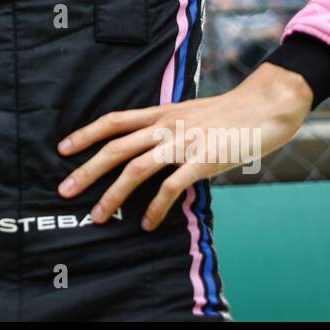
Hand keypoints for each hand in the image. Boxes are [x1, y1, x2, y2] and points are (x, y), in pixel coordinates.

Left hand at [56, 63, 312, 229]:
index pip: (115, 121)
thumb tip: (148, 147)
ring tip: (97, 215)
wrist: (266, 105)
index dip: (86, 133)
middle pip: (116, 146)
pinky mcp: (203, 160)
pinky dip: (155, 207)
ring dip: (112, 194)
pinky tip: (148, 223)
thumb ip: (168, 127)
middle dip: (87, 169)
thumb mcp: (190, 113)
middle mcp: (166, 126)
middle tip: (64, 189)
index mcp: (162, 113)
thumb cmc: (230, 114)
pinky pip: (171, 186)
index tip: (62, 148)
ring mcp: (184, 142)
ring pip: (136, 168)